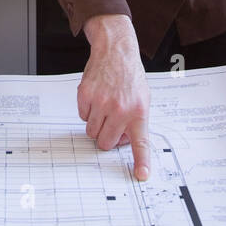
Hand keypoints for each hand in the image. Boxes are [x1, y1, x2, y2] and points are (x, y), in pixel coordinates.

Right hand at [78, 15, 150, 179]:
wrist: (116, 50)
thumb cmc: (130, 76)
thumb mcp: (143, 99)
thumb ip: (135, 122)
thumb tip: (123, 142)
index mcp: (139, 111)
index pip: (141, 142)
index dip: (141, 161)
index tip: (140, 175)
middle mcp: (121, 108)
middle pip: (106, 143)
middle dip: (106, 137)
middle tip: (110, 123)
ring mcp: (102, 102)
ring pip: (92, 132)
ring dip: (96, 124)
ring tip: (104, 106)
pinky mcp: (86, 95)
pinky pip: (82, 117)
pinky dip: (87, 111)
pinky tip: (96, 97)